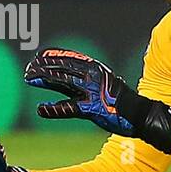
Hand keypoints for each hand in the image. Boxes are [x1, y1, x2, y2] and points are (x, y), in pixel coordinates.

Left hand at [23, 48, 170, 152]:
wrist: (141, 115)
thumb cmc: (122, 102)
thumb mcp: (105, 84)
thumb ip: (88, 79)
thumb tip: (71, 76)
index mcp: (97, 69)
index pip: (70, 57)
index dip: (52, 56)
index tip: (37, 56)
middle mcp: (94, 77)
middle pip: (63, 68)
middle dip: (43, 67)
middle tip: (28, 70)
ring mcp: (93, 92)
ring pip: (63, 81)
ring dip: (44, 78)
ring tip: (30, 79)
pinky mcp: (93, 108)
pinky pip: (70, 108)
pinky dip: (54, 109)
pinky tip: (41, 109)